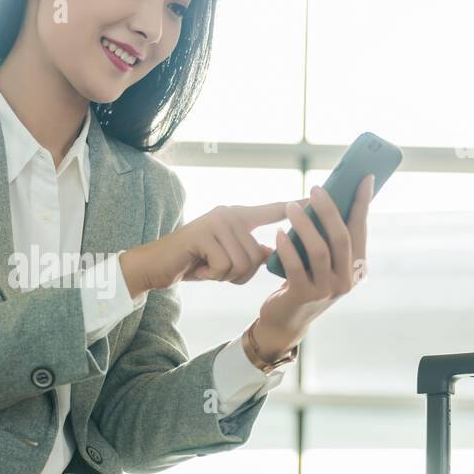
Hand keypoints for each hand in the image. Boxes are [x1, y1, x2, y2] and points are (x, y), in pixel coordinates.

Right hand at [121, 198, 304, 297]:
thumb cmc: (195, 263)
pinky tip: (199, 268)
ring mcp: (216, 221)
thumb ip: (249, 252)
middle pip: (257, 255)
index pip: (273, 209)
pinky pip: (225, 265)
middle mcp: (229, 214)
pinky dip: (213, 275)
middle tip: (216, 270)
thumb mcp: (227, 258)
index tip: (317, 198)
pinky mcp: (203, 234)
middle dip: (239, 274)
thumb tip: (272, 253)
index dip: (295, 206)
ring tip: (207, 267)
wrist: (156, 266)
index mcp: (239, 217)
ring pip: (243, 262)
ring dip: (225, 275)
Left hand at [251, 174, 373, 358]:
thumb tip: (325, 198)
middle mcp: (346, 279)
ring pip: (319, 251)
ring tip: (291, 207)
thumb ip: (326, 238)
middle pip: (341, 237)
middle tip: (315, 189)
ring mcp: (327, 290)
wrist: (285, 319)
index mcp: (355, 267)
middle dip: (329, 210)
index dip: (362, 203)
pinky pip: (295, 267)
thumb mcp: (319, 260)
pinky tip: (279, 233)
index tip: (365, 178)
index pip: (360, 229)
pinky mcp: (304, 296)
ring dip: (305, 225)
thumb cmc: (302, 280)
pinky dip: (287, 248)